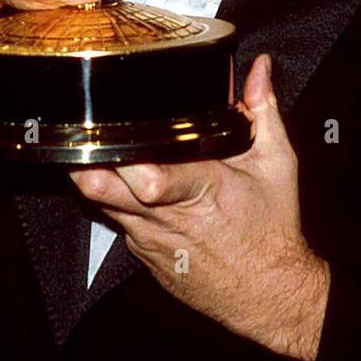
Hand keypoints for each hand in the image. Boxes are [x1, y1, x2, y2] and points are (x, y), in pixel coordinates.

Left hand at [71, 53, 330, 360]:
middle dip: (86, 158)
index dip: (130, 162)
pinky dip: (115, 197)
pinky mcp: (141, 253)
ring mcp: (149, 238)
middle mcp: (168, 217)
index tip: (117, 132)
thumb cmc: (272, 230)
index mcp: (203, 190)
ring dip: (94, 173)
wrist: (268, 293)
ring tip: (94, 143)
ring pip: (100, 201)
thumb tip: (260, 67)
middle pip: (105, 188)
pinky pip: (115, 219)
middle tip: (83, 128)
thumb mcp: (277, 163)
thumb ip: (263, 109)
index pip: (153, 180)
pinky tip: (125, 181)